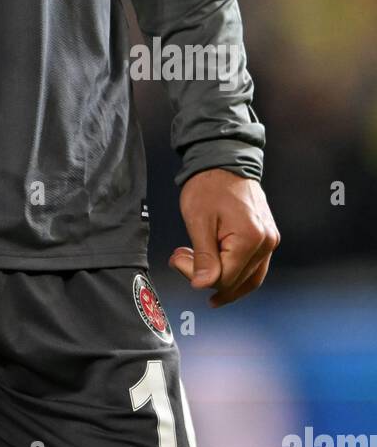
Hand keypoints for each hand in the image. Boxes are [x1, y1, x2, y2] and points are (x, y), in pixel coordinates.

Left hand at [170, 169, 279, 307]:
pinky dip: (233, 271)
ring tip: (194, 264)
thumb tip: (202, 285)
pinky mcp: (266, 238)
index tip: (178, 258)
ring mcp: (269, 241)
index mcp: (251, 239)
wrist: (224, 160)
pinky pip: (252, 267)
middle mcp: (266, 243)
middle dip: (205, 276)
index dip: (197, 276)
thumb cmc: (210, 184)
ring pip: (247, 279)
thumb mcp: (198, 220)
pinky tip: (214, 268)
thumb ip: (203, 256)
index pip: (224, 279)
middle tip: (182, 258)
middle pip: (235, 281)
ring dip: (219, 277)